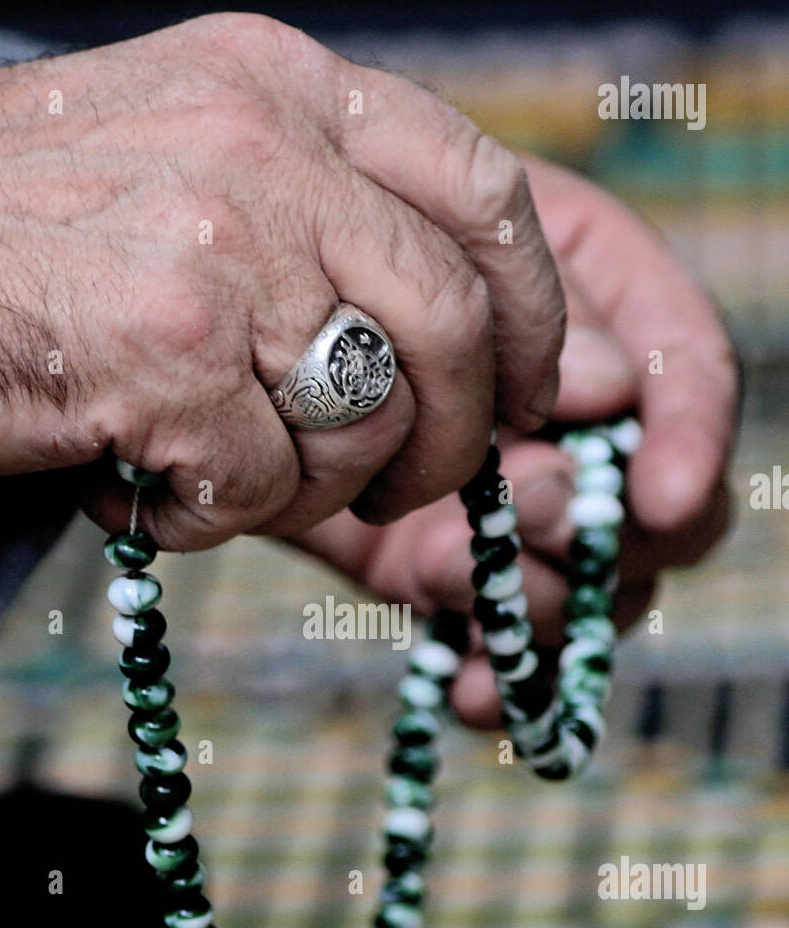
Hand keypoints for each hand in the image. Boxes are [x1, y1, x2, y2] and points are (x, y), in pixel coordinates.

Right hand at [0, 12, 564, 549]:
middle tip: (408, 488)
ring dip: (318, 490)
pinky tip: (155, 496)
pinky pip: (263, 487)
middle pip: (448, 320)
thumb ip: (320, 209)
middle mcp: (265, 152)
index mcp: (283, 87)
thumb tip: (463, 327)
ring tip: (235, 483)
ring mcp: (218, 250)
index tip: (534, 389)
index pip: (483, 188)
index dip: (534, 309)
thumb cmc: (22, 228)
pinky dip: (216, 521)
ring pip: (365, 420)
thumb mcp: (184, 153)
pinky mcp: (165, 356)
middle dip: (457, 436)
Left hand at [296, 158, 738, 725]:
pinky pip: (502, 639)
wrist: (234, 320)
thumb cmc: (332, 242)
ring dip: (531, 599)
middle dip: (596, 528)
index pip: (688, 368)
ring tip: (438, 566)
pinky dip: (497, 675)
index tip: (659, 497)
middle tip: (525, 513)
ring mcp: (513, 504)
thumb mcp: (433, 236)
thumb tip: (610, 388)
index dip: (692, 438)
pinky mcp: (450, 565)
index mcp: (596, 303)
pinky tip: (469, 690)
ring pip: (584, 587)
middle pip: (654, 507)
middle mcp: (571, 421)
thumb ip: (528, 303)